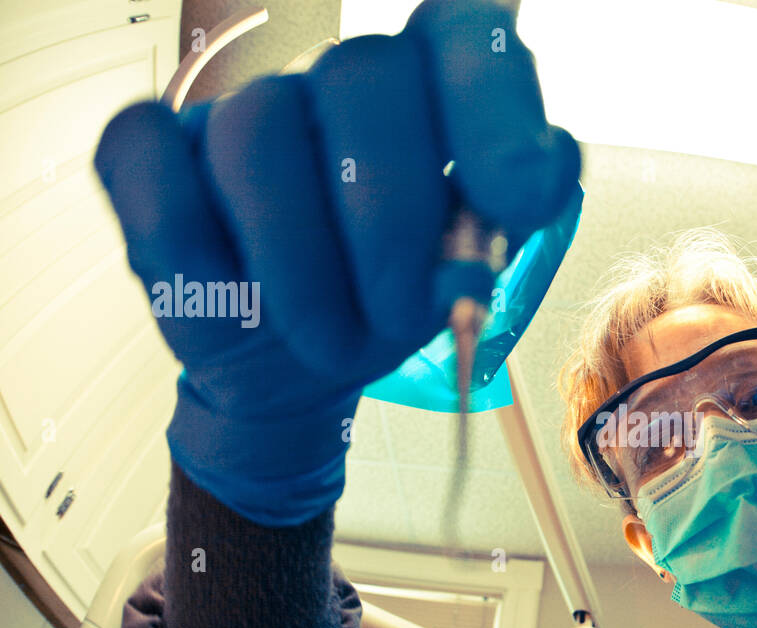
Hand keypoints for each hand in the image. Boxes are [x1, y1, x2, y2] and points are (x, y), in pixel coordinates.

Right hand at [94, 0, 579, 525]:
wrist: (299, 369)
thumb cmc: (388, 305)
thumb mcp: (456, 288)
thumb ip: (479, 258)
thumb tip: (461, 267)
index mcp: (433, 96)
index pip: (466, 38)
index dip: (493, 108)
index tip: (516, 202)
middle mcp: (339, 82)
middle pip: (362, 79)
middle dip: (391, 223)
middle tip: (398, 316)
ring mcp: (243, 108)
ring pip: (256, 133)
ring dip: (300, 268)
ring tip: (330, 343)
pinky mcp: (153, 151)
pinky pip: (149, 161)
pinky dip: (193, 252)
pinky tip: (230, 302)